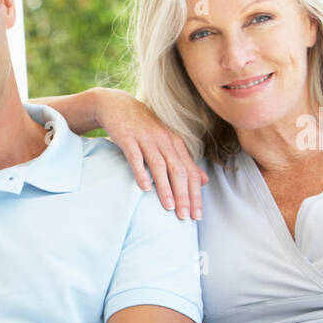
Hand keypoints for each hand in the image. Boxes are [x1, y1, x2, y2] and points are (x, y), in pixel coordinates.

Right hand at [93, 88, 207, 220]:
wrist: (118, 105)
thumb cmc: (144, 128)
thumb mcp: (168, 142)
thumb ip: (185, 162)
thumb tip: (204, 181)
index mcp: (176, 144)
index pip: (190, 173)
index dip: (195, 195)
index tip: (197, 216)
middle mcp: (164, 141)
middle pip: (178, 171)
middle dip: (183, 195)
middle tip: (185, 216)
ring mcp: (146, 139)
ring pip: (160, 166)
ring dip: (165, 187)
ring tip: (169, 207)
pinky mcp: (128, 138)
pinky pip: (136, 157)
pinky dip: (141, 172)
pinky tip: (145, 188)